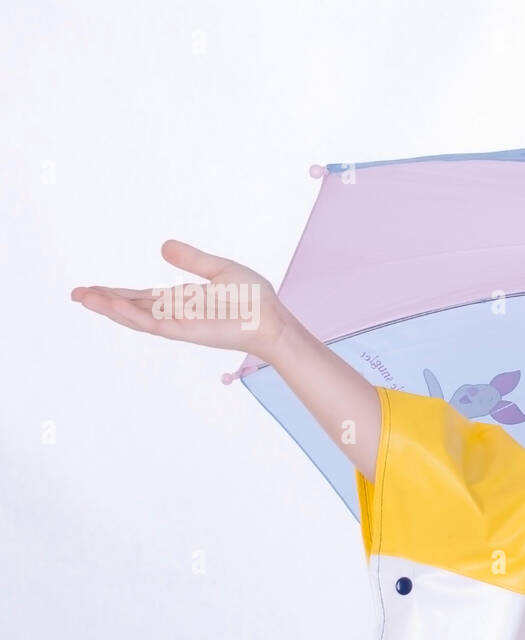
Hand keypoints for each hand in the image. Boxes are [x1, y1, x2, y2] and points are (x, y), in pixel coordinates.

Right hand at [70, 239, 293, 357]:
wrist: (271, 318)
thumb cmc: (254, 298)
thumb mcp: (219, 269)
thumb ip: (192, 260)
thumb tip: (162, 246)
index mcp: (181, 300)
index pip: (142, 297)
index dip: (117, 293)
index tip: (92, 288)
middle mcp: (176, 313)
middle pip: (132, 307)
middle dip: (104, 301)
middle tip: (75, 294)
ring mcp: (178, 323)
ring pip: (136, 317)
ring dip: (110, 308)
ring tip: (84, 298)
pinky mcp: (185, 331)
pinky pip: (153, 324)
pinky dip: (132, 315)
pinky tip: (113, 307)